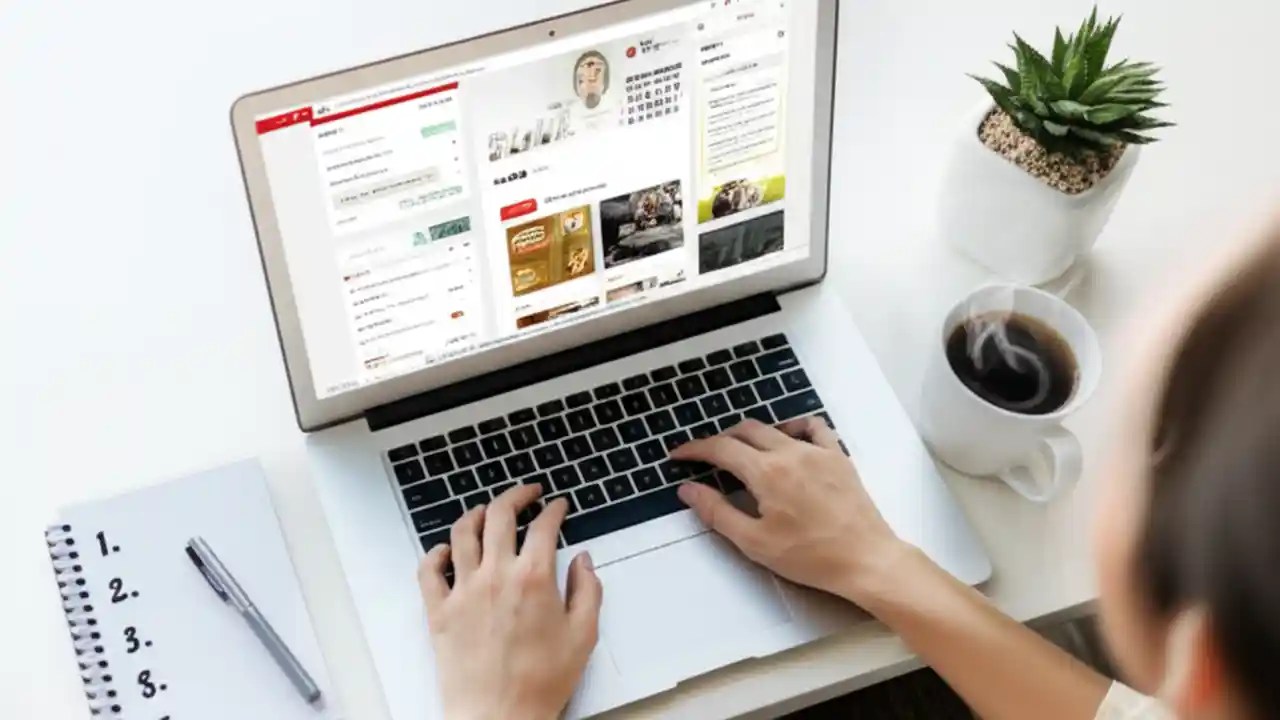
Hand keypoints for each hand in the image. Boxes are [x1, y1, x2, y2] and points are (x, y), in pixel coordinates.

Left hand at [418, 485, 601, 719]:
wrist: (499, 716)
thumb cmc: (540, 682)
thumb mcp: (583, 635)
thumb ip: (588, 590)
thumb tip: (583, 561)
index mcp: (534, 579)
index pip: (544, 526)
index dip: (554, 509)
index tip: (558, 506)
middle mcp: (496, 576)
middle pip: (500, 514)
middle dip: (518, 495)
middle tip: (528, 493)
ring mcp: (463, 591)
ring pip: (463, 532)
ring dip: (477, 513)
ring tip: (487, 510)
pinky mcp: (439, 611)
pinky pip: (429, 569)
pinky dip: (436, 552)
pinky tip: (447, 550)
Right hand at [671, 417, 909, 603]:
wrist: (865, 559)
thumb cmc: (810, 557)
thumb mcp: (754, 542)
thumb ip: (717, 512)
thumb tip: (688, 490)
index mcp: (766, 473)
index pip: (721, 449)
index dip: (695, 449)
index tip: (679, 455)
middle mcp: (790, 452)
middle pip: (745, 431)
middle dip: (720, 440)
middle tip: (707, 457)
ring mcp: (817, 451)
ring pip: (775, 427)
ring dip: (752, 434)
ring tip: (743, 451)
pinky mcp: (838, 457)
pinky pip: (813, 428)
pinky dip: (794, 428)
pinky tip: (788, 440)